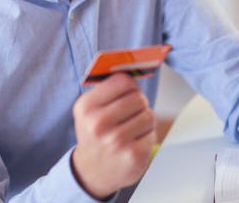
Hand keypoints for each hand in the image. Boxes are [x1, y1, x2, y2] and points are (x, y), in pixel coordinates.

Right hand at [71, 73, 156, 198]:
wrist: (91, 172)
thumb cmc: (95, 133)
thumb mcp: (89, 109)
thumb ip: (109, 88)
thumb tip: (134, 68)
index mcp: (86, 107)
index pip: (122, 81)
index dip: (130, 85)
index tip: (127, 93)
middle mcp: (98, 124)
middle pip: (138, 98)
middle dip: (139, 104)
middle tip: (129, 115)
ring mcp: (116, 142)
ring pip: (148, 115)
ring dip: (144, 121)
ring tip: (131, 130)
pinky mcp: (133, 156)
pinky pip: (152, 134)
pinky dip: (148, 136)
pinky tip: (134, 143)